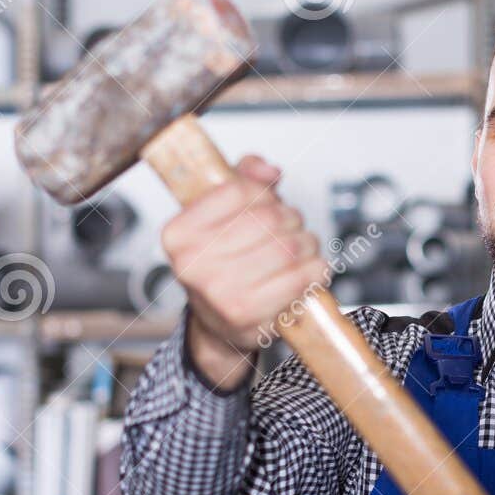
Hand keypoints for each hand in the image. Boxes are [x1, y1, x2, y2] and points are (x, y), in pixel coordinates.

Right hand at [160, 153, 329, 389]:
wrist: (219, 323)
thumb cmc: (224, 263)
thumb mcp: (221, 214)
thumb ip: (243, 178)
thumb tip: (269, 171)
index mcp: (179, 233)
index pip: (237, 190)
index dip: (264, 193)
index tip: (268, 203)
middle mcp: (192, 264)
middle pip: (269, 219)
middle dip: (291, 219)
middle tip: (291, 229)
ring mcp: (219, 292)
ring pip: (289, 247)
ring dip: (307, 243)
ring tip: (301, 249)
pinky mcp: (249, 315)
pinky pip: (301, 278)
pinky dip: (316, 269)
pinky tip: (308, 271)